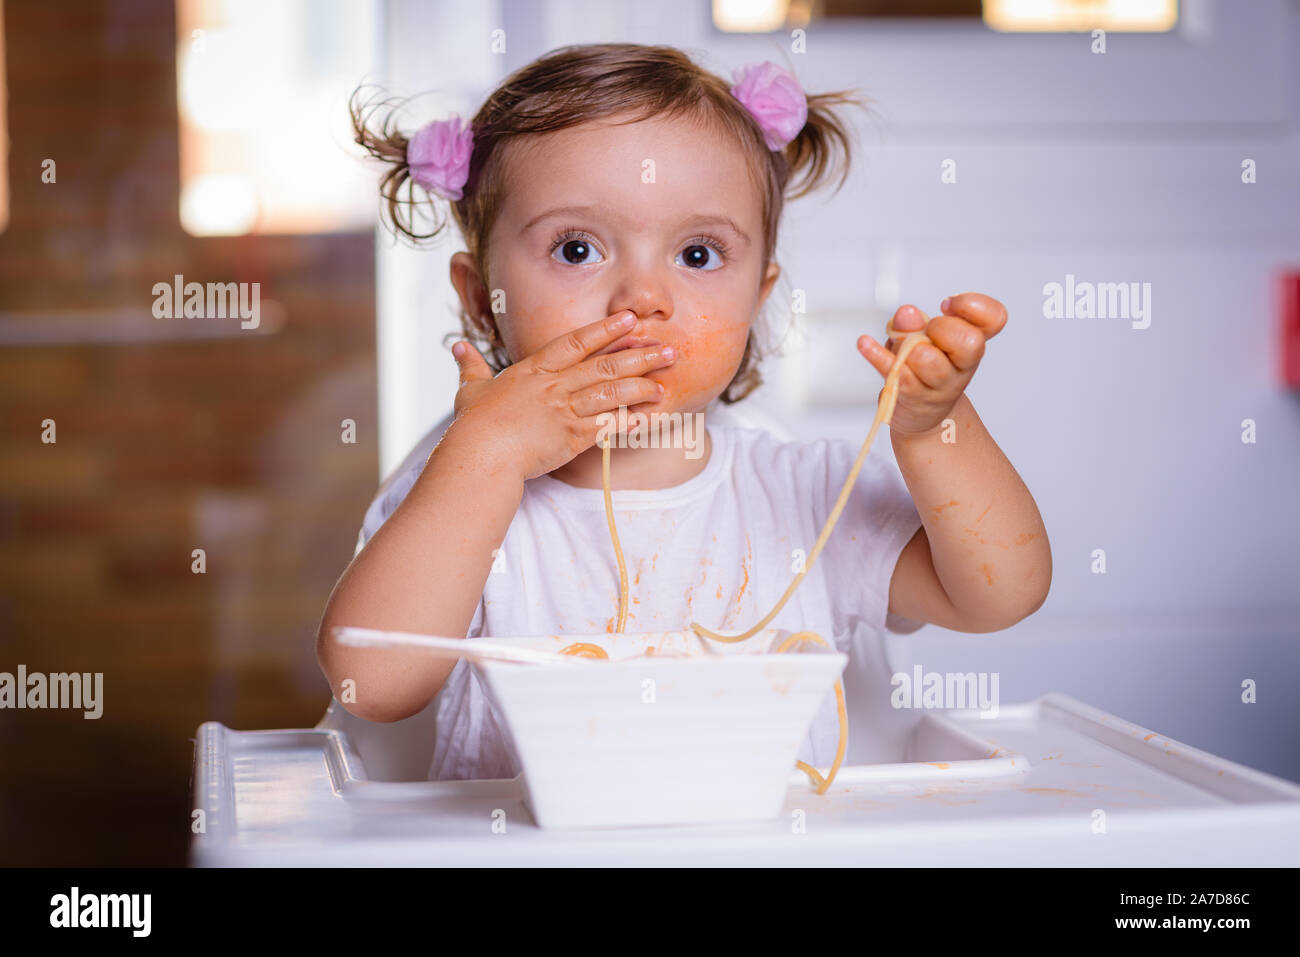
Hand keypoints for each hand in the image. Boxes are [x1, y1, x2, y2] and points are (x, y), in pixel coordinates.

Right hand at [446, 310, 676, 481]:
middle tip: (666, 349)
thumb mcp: (470, 390)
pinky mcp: (572, 438)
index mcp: (534, 370)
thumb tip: (459, 348)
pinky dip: (629, 423)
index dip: (605, 329)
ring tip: (664, 384)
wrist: (480, 455)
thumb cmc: (473, 425)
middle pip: (604, 366)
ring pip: (611, 394)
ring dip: (641, 388)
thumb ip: (470, 367)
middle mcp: (554, 387)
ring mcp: (565, 412)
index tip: (630, 319)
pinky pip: (607, 427)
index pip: (576, 342)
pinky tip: (648, 419)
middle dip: (639, 356)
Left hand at [856, 293, 1007, 435]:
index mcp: (972, 344)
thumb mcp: (923, 339)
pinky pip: (894, 373)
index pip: (995, 318)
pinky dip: (875, 354)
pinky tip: (864, 343)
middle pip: (969, 342)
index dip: (973, 305)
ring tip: (904, 351)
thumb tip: (906, 314)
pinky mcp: (911, 396)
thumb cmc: (926, 369)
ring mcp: (939, 386)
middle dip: (941, 328)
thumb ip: (914, 323)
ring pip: (929, 361)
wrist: (922, 414)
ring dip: (909, 348)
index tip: (947, 304)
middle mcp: (962, 366)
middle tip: (926, 333)